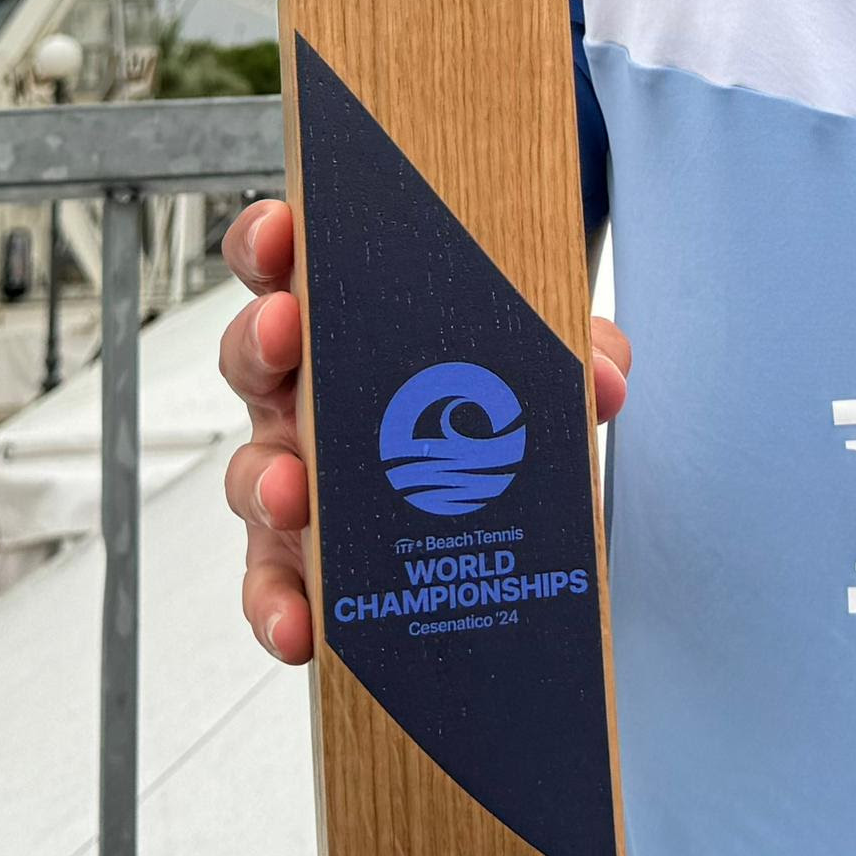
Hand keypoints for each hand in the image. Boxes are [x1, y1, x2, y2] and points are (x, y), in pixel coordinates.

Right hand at [219, 196, 632, 666]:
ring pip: (252, 474)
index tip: (283, 231)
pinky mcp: (305, 565)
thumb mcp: (540, 370)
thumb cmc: (488, 413)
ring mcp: (297, 479)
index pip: (286, 264)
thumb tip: (603, 374)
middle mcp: (303, 396)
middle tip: (287, 336)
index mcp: (344, 326)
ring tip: (294, 494)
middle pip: (254, 357)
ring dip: (267, 480)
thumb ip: (576, 355)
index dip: (270, 241)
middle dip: (262, 342)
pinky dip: (280, 605)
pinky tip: (303, 625)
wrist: (502, 511)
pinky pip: (274, 584)